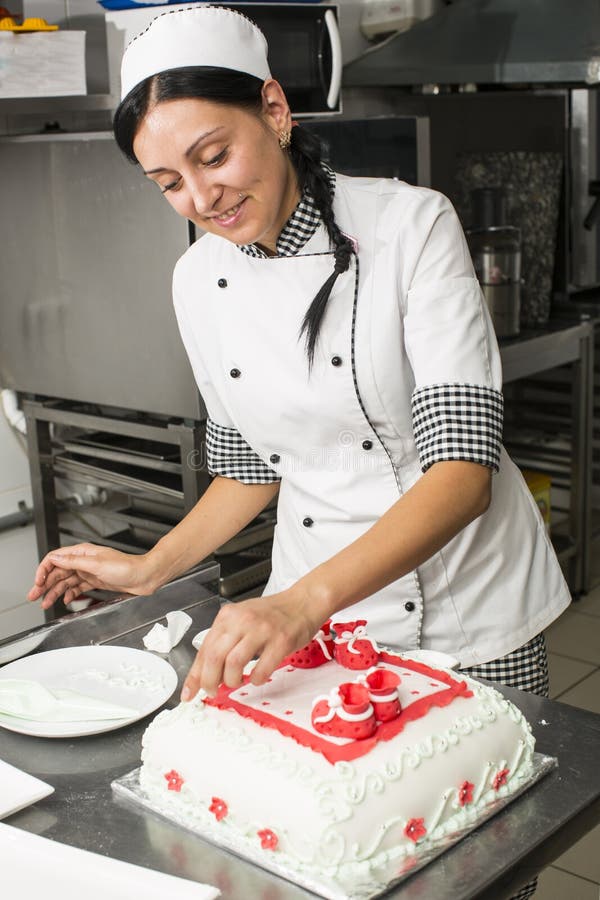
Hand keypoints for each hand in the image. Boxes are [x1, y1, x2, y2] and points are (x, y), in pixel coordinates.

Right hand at [27, 543, 158, 609]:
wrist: (144, 577)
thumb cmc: (127, 567)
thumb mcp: (97, 564)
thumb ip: (74, 562)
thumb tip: (56, 558)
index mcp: (83, 552)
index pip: (55, 558)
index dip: (44, 570)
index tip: (37, 582)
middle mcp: (84, 561)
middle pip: (58, 572)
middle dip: (44, 584)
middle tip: (34, 596)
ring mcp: (89, 571)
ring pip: (65, 582)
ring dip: (54, 592)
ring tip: (45, 602)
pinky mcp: (95, 581)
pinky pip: (76, 588)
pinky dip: (68, 594)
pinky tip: (65, 600)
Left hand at [182, 588, 325, 700]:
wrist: (302, 602)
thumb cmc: (272, 615)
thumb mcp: (241, 621)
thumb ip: (224, 642)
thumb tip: (205, 672)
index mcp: (228, 616)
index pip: (204, 649)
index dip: (194, 675)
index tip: (189, 693)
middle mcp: (242, 620)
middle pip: (214, 657)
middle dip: (209, 681)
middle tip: (213, 691)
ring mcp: (261, 630)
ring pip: (233, 663)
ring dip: (231, 680)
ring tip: (236, 682)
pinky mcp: (280, 640)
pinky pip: (261, 668)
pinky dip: (256, 679)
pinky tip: (257, 677)